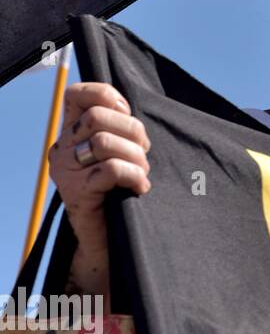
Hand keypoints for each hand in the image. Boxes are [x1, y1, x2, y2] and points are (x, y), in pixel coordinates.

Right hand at [47, 82, 151, 295]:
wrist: (108, 239)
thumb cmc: (121, 190)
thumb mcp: (120, 152)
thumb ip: (119, 129)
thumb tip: (128, 110)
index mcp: (71, 133)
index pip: (78, 95)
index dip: (107, 97)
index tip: (126, 115)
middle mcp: (62, 149)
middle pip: (98, 117)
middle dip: (132, 132)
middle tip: (143, 154)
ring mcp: (66, 172)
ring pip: (104, 142)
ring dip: (135, 157)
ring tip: (142, 173)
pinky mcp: (77, 193)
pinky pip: (111, 170)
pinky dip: (134, 176)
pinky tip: (140, 188)